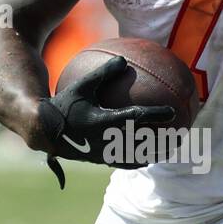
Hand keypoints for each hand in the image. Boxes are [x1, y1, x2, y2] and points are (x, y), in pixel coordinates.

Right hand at [38, 55, 173, 188]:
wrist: (45, 131)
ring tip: (166, 153)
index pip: (135, 117)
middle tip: (177, 138)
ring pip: (133, 158)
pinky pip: (122, 163)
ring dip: (151, 155)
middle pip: (141, 144)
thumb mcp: (81, 86)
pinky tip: (145, 159)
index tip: (171, 112)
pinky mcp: (98, 160)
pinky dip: (136, 161)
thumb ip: (103, 73)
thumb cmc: (64, 104)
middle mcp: (105, 140)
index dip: (154, 114)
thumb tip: (124, 61)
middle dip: (160, 142)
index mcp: (103, 121)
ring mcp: (103, 153)